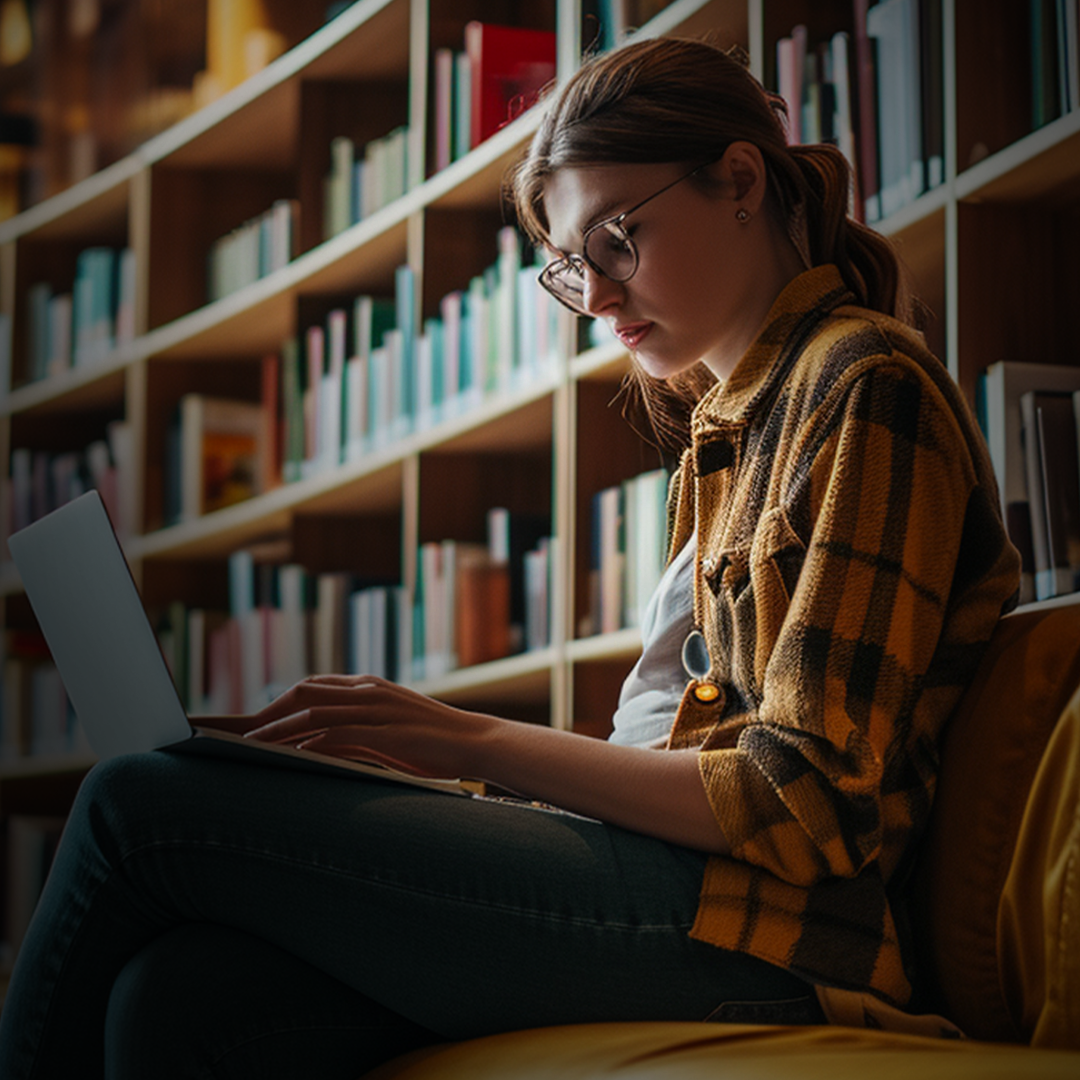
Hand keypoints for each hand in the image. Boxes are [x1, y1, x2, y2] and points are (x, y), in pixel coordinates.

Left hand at [241, 674, 493, 778]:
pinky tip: (290, 755)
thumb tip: (318, 742)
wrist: (475, 741)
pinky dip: (309, 742)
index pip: (313, 686)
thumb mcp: (391, 728)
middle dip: (268, 711)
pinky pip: (337, 734)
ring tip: (249, 745)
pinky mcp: (385, 732)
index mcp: (369, 686)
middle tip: (237, 732)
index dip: (279, 702)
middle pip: (304, 693)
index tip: (253, 720)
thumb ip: (358, 728)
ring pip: (314, 713)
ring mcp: (376, 710)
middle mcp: (368, 691)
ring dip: (278, 729)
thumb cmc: (434, 741)